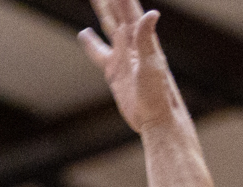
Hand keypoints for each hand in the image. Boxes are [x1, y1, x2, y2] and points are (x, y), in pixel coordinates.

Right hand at [79, 0, 192, 138]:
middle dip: (110, 0)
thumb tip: (151, 13)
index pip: (129, 10)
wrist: (155, 118)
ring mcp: (121, 57)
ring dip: (102, 11)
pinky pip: (98, 53)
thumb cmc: (158, 94)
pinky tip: (84, 34)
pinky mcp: (113, 71)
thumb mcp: (152, 65)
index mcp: (141, 40)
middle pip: (117, 13)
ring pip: (108, 27)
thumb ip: (147, 39)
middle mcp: (131, 44)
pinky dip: (90, 43)